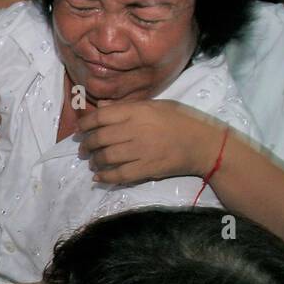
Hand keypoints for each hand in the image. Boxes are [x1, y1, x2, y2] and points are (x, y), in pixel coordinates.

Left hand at [77, 100, 224, 184]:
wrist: (204, 143)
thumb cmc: (180, 120)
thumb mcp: (155, 105)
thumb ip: (126, 107)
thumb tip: (100, 107)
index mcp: (137, 112)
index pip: (101, 117)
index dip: (85, 124)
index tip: (79, 130)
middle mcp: (136, 130)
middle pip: (99, 138)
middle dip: (86, 145)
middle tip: (82, 150)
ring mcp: (141, 151)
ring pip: (107, 158)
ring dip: (94, 162)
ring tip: (93, 163)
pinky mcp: (147, 169)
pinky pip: (120, 175)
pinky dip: (105, 178)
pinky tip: (99, 178)